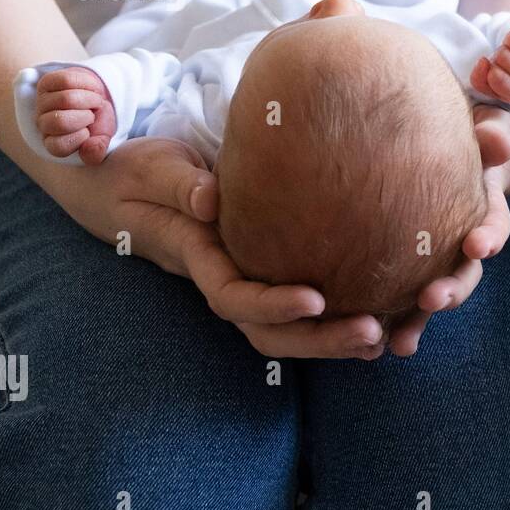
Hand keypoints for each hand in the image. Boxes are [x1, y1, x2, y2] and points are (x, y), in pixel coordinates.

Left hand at [35, 67, 117, 163]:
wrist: (97, 98)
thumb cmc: (97, 122)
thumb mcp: (102, 138)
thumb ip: (96, 149)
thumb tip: (90, 151)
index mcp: (54, 143)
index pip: (58, 146)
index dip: (80, 138)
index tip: (88, 132)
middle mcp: (43, 124)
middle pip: (59, 121)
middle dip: (86, 116)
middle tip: (93, 114)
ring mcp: (42, 102)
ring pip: (65, 99)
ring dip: (90, 98)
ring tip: (95, 101)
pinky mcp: (46, 82)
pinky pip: (66, 81)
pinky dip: (87, 83)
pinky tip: (90, 88)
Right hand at [52, 136, 388, 357]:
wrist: (124, 185)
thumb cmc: (138, 172)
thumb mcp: (152, 170)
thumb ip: (179, 185)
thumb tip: (210, 199)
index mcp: (198, 258)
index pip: (234, 298)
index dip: (273, 306)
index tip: (316, 298)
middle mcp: (225, 278)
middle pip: (270, 332)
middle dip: (320, 339)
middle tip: (372, 333)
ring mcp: (245, 279)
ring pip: (289, 329)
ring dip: (335, 339)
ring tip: (386, 336)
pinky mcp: (264, 269)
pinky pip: (300, 306)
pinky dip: (337, 318)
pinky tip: (383, 318)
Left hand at [377, 105, 509, 355]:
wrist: (432, 150)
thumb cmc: (460, 139)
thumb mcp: (481, 131)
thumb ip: (491, 134)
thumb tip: (497, 141)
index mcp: (483, 210)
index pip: (493, 227)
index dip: (489, 238)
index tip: (478, 246)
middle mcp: (461, 244)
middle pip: (463, 274)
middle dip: (451, 290)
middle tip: (431, 299)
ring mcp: (434, 262)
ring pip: (431, 298)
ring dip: (418, 322)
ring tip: (399, 344)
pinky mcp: (404, 271)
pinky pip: (397, 300)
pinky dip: (387, 324)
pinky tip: (367, 344)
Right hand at [470, 21, 509, 102]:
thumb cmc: (505, 74)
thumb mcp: (488, 83)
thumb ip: (478, 78)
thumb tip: (484, 61)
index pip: (496, 78)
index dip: (490, 68)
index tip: (495, 69)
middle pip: (503, 56)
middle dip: (499, 53)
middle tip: (506, 57)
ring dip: (508, 39)